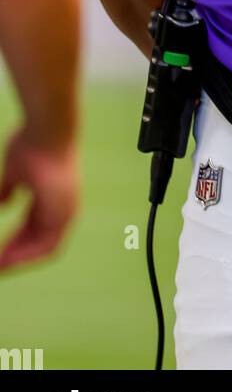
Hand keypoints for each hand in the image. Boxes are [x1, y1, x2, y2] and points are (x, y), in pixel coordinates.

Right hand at [0, 125, 78, 269]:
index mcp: (51, 193)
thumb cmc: (30, 143)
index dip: (16, 239)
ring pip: (44, 246)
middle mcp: (62, 205)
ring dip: (20, 258)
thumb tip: (3, 203)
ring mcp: (66, 209)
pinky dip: (27, 255)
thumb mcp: (14, 170)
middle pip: (38, 238)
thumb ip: (9, 187)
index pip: (33, 224)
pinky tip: (8, 260)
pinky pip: (48, 246)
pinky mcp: (65, 213)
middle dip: (16, 252)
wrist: (47, 130)